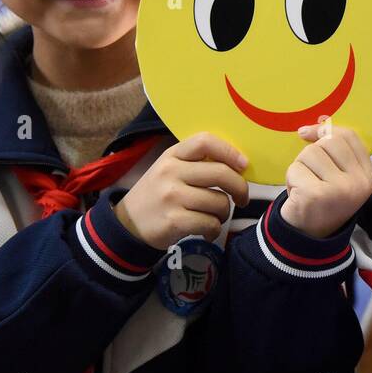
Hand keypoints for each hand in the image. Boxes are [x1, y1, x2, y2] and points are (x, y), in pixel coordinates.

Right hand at [115, 133, 249, 248]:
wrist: (128, 224)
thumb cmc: (158, 194)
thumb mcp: (170, 169)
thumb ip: (196, 163)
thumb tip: (238, 166)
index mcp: (173, 155)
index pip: (205, 141)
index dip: (230, 152)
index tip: (244, 165)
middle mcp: (171, 172)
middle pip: (221, 173)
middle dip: (240, 188)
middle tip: (242, 198)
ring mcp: (172, 197)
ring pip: (219, 202)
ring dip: (224, 214)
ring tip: (214, 217)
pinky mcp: (174, 221)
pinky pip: (210, 223)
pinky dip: (214, 230)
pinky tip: (207, 231)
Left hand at [282, 123, 371, 238]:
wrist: (308, 239)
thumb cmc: (323, 201)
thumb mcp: (339, 176)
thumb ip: (335, 151)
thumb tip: (308, 128)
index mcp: (368, 176)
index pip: (349, 136)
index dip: (325, 129)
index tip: (307, 134)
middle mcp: (359, 183)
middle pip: (328, 142)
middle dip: (311, 153)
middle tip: (310, 175)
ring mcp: (339, 190)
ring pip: (309, 154)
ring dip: (299, 169)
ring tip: (305, 187)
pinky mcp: (315, 195)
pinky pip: (295, 170)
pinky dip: (290, 181)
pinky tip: (298, 197)